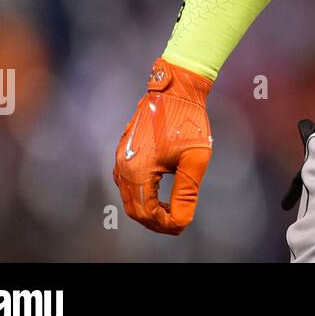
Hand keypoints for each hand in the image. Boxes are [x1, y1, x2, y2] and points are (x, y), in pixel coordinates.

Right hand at [112, 57, 213, 234]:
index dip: (165, 224)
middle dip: (156, 220)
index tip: (183, 226)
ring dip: (149, 209)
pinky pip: (128, 183)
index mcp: (138, 170)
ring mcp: (120, 158)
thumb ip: (186, 193)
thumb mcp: (194, 159)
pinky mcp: (123, 152)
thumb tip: (181, 222)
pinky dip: (143, 195)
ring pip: (130, 197)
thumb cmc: (188, 121)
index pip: (146, 212)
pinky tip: (162, 196)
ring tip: (173, 212)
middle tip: (178, 223)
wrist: (176, 90)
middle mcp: (123, 166)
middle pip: (134, 209)